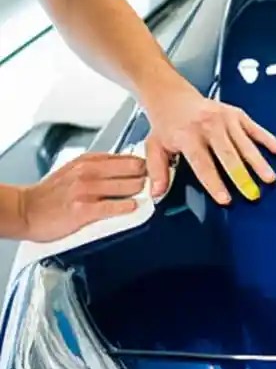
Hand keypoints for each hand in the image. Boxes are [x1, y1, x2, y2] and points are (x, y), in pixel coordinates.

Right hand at [18, 152, 146, 241]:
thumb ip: (101, 168)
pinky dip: (129, 207)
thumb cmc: (51, 193)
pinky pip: (116, 207)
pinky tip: (133, 208)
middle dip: (148, 178)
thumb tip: (129, 169)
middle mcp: (89, 172)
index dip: (147, 166)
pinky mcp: (84, 210)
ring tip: (146, 198)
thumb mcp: (75, 170)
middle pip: (135, 169)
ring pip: (130, 186)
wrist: (26, 210)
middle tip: (154, 186)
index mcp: (89, 161)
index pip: (129, 158)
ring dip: (141, 193)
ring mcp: (87, 190)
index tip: (155, 173)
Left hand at [143, 85, 275, 204]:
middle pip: (228, 155)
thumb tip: (157, 193)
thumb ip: (157, 172)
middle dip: (242, 176)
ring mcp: (224, 118)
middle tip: (253, 193)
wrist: (171, 95)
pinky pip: (255, 128)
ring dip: (258, 162)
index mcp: (187, 136)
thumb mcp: (154, 147)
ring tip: (269, 178)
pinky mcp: (236, 114)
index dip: (215, 183)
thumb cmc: (167, 123)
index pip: (203, 164)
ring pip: (245, 144)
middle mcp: (208, 125)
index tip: (225, 199)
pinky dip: (268, 139)